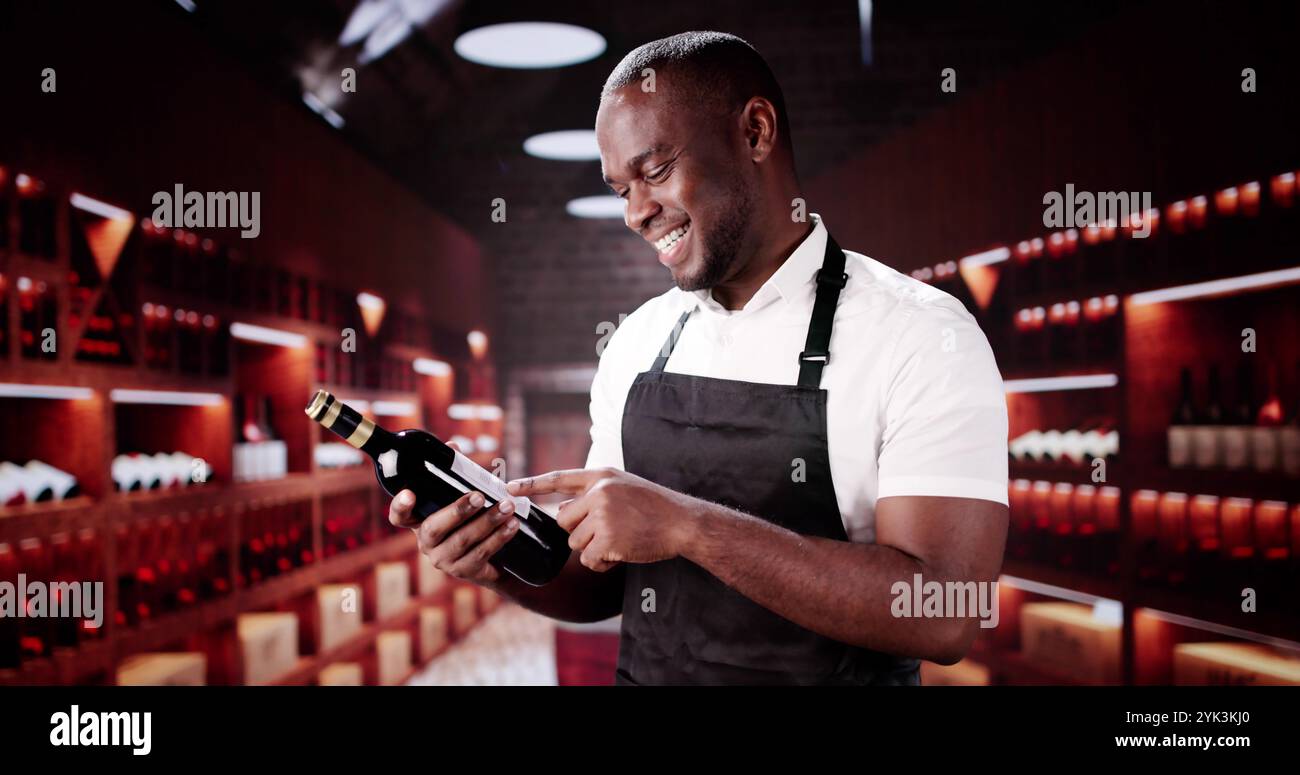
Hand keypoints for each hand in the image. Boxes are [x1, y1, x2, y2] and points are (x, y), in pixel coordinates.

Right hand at [387, 443, 518, 586]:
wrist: (488, 559)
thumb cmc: (469, 519)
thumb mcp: (459, 497)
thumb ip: (454, 473)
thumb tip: (453, 447)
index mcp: (419, 522)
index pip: (399, 517)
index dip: (400, 506)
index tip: (409, 493)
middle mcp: (426, 544)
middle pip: (434, 529)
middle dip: (457, 511)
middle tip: (479, 496)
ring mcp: (443, 560)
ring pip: (463, 541)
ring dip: (487, 522)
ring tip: (507, 507)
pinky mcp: (464, 571)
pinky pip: (481, 554)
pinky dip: (499, 537)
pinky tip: (512, 525)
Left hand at [506, 467, 697, 571]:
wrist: (682, 522)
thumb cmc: (655, 507)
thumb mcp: (624, 487)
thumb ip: (595, 494)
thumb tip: (562, 513)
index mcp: (601, 476)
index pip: (559, 479)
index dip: (531, 484)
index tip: (508, 488)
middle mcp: (599, 492)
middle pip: (564, 521)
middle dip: (580, 532)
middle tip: (609, 530)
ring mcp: (603, 515)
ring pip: (574, 542)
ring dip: (593, 548)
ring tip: (620, 540)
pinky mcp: (608, 539)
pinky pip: (589, 559)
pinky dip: (602, 562)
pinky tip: (621, 553)